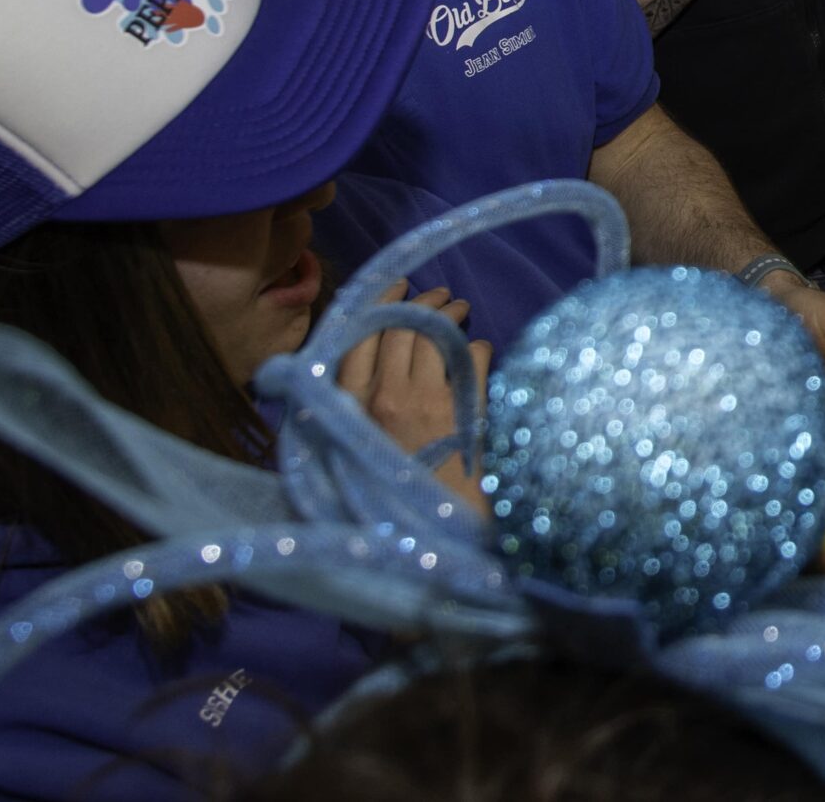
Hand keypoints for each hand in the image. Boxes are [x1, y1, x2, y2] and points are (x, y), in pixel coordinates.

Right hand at [337, 279, 494, 513]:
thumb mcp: (344, 457)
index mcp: (346, 408)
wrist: (428, 539)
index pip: (358, 337)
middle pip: (400, 327)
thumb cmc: (384, 501)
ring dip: (451, 314)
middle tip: (438, 295)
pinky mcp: (463, 415)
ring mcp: (425, 404)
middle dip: (421, 301)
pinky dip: (478, 347)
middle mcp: (383, 398)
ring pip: (436, 334)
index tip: (396, 285)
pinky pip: (472, 360)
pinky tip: (481, 348)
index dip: (379, 303)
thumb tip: (352, 374)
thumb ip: (344, 414)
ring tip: (461, 307)